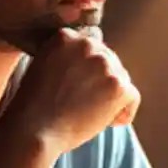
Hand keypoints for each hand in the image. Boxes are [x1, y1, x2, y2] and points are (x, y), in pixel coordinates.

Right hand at [0, 28, 140, 154]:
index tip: (76, 89)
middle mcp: (87, 44)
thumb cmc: (34, 107)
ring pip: (122, 79)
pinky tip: (107, 122)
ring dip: (111, 98)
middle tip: (84, 105)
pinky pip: (133, 97)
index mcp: (65, 37)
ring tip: (90, 114)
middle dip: (101, 83)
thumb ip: (66, 59)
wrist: (34, 131)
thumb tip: (91, 68)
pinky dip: (123, 113)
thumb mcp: (43, 68)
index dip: (86, 72)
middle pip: (109, 62)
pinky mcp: (118, 86)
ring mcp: (104, 64)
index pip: (90, 50)